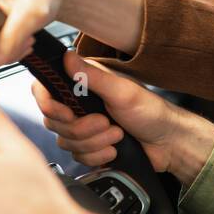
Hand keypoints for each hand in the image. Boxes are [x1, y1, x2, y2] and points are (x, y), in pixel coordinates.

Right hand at [35, 50, 213, 185]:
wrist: (168, 143)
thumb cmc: (152, 112)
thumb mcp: (122, 91)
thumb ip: (92, 76)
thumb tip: (67, 56)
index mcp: (84, 85)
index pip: (45, 91)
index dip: (50, 105)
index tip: (68, 113)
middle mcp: (80, 104)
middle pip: (54, 121)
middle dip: (83, 128)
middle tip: (107, 122)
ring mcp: (84, 127)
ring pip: (66, 141)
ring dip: (94, 142)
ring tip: (117, 134)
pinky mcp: (90, 147)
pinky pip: (78, 157)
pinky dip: (97, 156)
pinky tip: (114, 149)